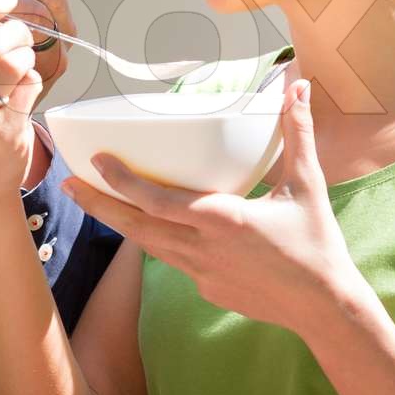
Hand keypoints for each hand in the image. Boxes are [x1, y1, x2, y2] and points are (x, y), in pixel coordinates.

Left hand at [62, 80, 366, 337]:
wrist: (326, 308)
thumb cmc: (317, 243)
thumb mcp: (306, 184)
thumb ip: (297, 133)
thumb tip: (298, 85)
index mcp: (223, 221)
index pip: (158, 202)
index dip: (122, 182)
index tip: (96, 161)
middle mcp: (202, 249)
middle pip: (135, 227)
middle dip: (98, 204)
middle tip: (67, 183)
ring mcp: (200, 273)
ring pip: (147, 244)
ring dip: (119, 221)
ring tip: (92, 198)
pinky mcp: (205, 289)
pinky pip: (170, 260)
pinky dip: (153, 240)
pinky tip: (147, 225)